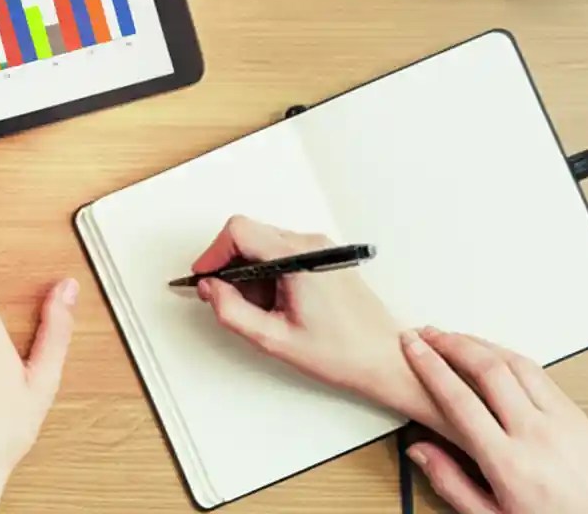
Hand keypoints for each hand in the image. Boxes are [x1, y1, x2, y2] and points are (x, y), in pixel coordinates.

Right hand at [191, 216, 451, 436]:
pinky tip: (276, 304)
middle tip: (225, 299)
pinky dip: (268, 273)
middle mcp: (311, 244)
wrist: (384, 357)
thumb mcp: (275, 339)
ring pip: (264, 243)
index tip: (204, 277)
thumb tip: (210, 290)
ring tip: (259, 309)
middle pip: (250, 233)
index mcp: (299, 258)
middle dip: (229, 265)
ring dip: (249, 271)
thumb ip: (233, 312)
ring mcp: (320, 248)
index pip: (239, 230)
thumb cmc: (342, 352)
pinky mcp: (324, 257)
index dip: (213, 253)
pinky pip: (282, 253)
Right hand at [400, 328, 587, 513]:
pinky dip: (511, 355)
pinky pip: (540, 372)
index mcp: (510, 464)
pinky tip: (497, 355)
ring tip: (456, 338)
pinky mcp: (578, 414)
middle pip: (488, 368)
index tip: (413, 348)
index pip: (459, 399)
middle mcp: (537, 433)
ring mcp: (562, 419)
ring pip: (516, 361)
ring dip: (481, 343)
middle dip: (452, 343)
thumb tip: (421, 452)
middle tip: (428, 333)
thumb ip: (453, 483)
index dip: (430, 366)